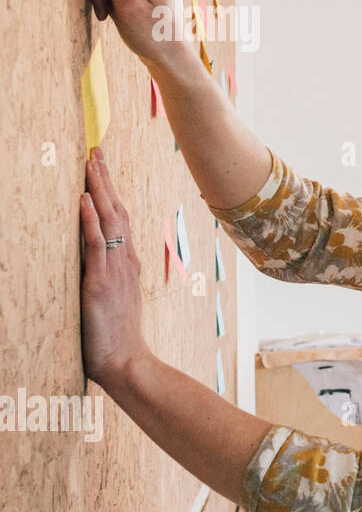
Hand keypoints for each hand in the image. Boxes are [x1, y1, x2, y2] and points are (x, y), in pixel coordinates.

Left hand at [80, 147, 150, 386]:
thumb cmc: (115, 337)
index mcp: (127, 263)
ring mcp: (115, 269)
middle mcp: (125, 260)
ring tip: (90, 163)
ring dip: (99, 189)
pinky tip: (83, 200)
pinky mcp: (100, 282)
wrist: (126, 361)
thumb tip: (91, 263)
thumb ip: (104, 277)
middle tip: (96, 150)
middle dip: (105, 179)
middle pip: (117, 210)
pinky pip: (96, 244)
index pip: (119, 218)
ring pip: (109, 219)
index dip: (109, 191)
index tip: (101, 167)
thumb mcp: (111, 300)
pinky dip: (90, 219)